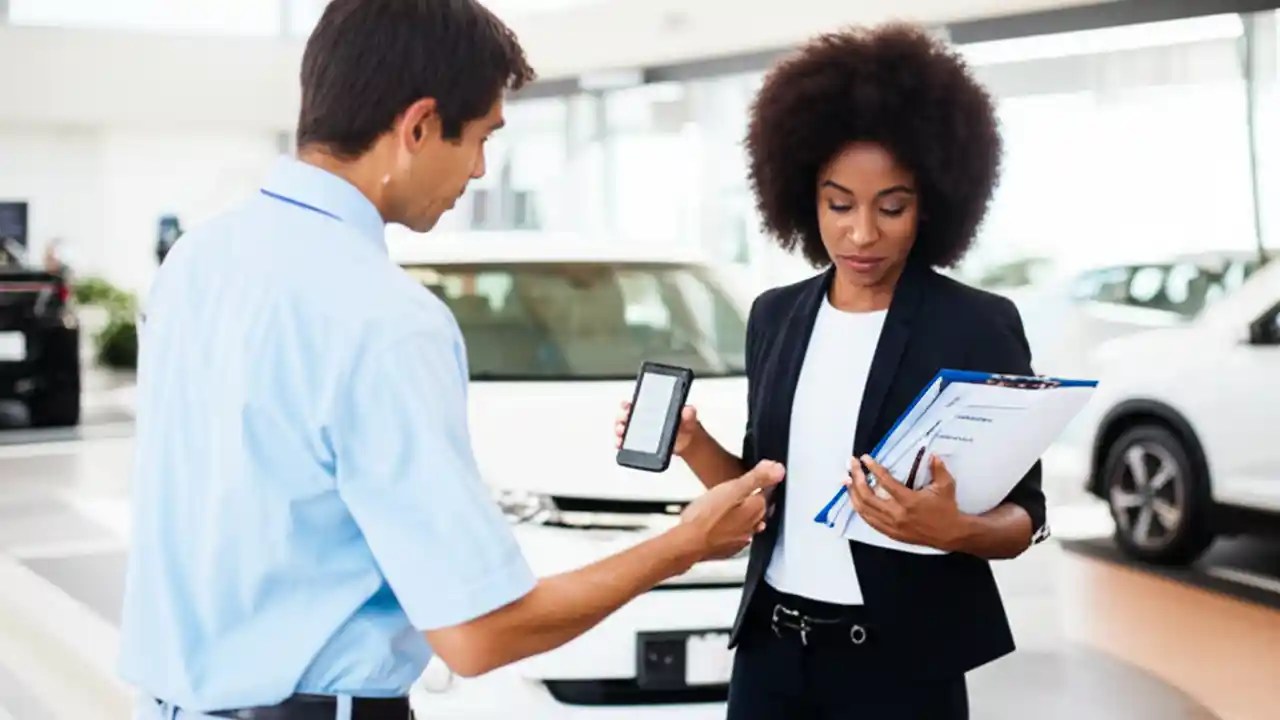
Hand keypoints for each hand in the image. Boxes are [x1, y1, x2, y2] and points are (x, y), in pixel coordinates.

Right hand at [614, 401, 701, 456]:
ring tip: (622, 434)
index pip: (635, 402)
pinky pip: (625, 442)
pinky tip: (621, 445)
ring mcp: (638, 430)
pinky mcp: (638, 443)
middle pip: (625, 415)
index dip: (628, 403)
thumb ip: (688, 413)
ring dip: (619, 430)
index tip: (626, 406)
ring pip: (623, 428)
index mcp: (651, 407)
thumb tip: (688, 410)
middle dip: (621, 418)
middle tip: (624, 422)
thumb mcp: (688, 417)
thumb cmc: (683, 424)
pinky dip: (621, 443)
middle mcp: (641, 417)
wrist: (685, 441)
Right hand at [680, 460, 784, 559]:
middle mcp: (751, 526)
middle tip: (753, 489)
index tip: (762, 474)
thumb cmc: (705, 517)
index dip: (765, 482)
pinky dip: (734, 530)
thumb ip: (757, 478)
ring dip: (746, 515)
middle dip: (757, 499)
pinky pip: (736, 537)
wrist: (688, 543)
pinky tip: (727, 526)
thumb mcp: (732, 489)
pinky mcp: (727, 548)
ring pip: (749, 524)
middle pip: (760, 509)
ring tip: (741, 507)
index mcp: (755, 509)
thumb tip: (778, 470)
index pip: (768, 493)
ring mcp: (740, 539)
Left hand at [846, 454, 966, 551]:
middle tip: (852, 466)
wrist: (951, 534)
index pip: (885, 482)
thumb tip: (932, 455)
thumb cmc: (947, 508)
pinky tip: (855, 500)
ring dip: (853, 494)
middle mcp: (897, 514)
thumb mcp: (946, 485)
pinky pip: (869, 521)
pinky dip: (860, 509)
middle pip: (867, 496)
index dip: (873, 468)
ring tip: (847, 480)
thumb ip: (937, 468)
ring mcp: (892, 526)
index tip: (865, 458)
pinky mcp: (891, 533)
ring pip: (864, 510)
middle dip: (856, 478)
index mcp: (909, 501)